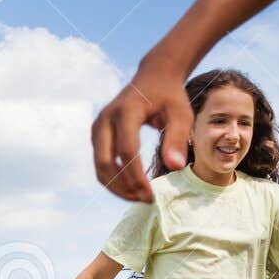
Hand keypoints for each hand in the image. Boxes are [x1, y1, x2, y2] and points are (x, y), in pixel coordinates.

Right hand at [91, 57, 193, 202]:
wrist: (153, 77)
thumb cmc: (170, 97)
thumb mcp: (181, 114)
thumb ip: (178, 139)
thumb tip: (174, 167)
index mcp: (126, 111)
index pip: (126, 150)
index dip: (136, 176)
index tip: (151, 195)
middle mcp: (105, 118)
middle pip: (105, 162)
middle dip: (124, 186)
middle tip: (145, 200)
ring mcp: (97, 127)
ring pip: (99, 167)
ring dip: (117, 187)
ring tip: (140, 197)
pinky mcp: (96, 135)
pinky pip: (100, 163)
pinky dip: (113, 180)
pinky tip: (132, 187)